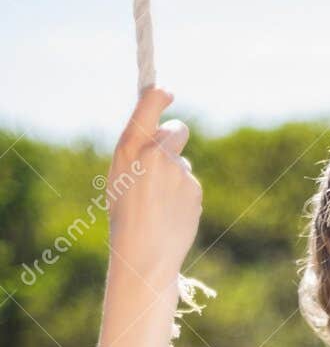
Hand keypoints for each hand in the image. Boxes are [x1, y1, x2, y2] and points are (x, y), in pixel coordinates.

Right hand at [106, 86, 202, 287]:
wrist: (144, 253)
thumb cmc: (125, 214)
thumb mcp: (119, 175)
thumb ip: (138, 150)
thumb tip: (163, 131)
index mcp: (131, 146)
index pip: (150, 104)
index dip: (160, 95)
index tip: (167, 93)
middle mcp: (156, 153)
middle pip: (178, 130)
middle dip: (175, 138)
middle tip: (164, 157)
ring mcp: (179, 171)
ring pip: (182, 163)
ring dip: (175, 175)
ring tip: (159, 202)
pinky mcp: (194, 189)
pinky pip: (190, 184)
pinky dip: (182, 195)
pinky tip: (170, 213)